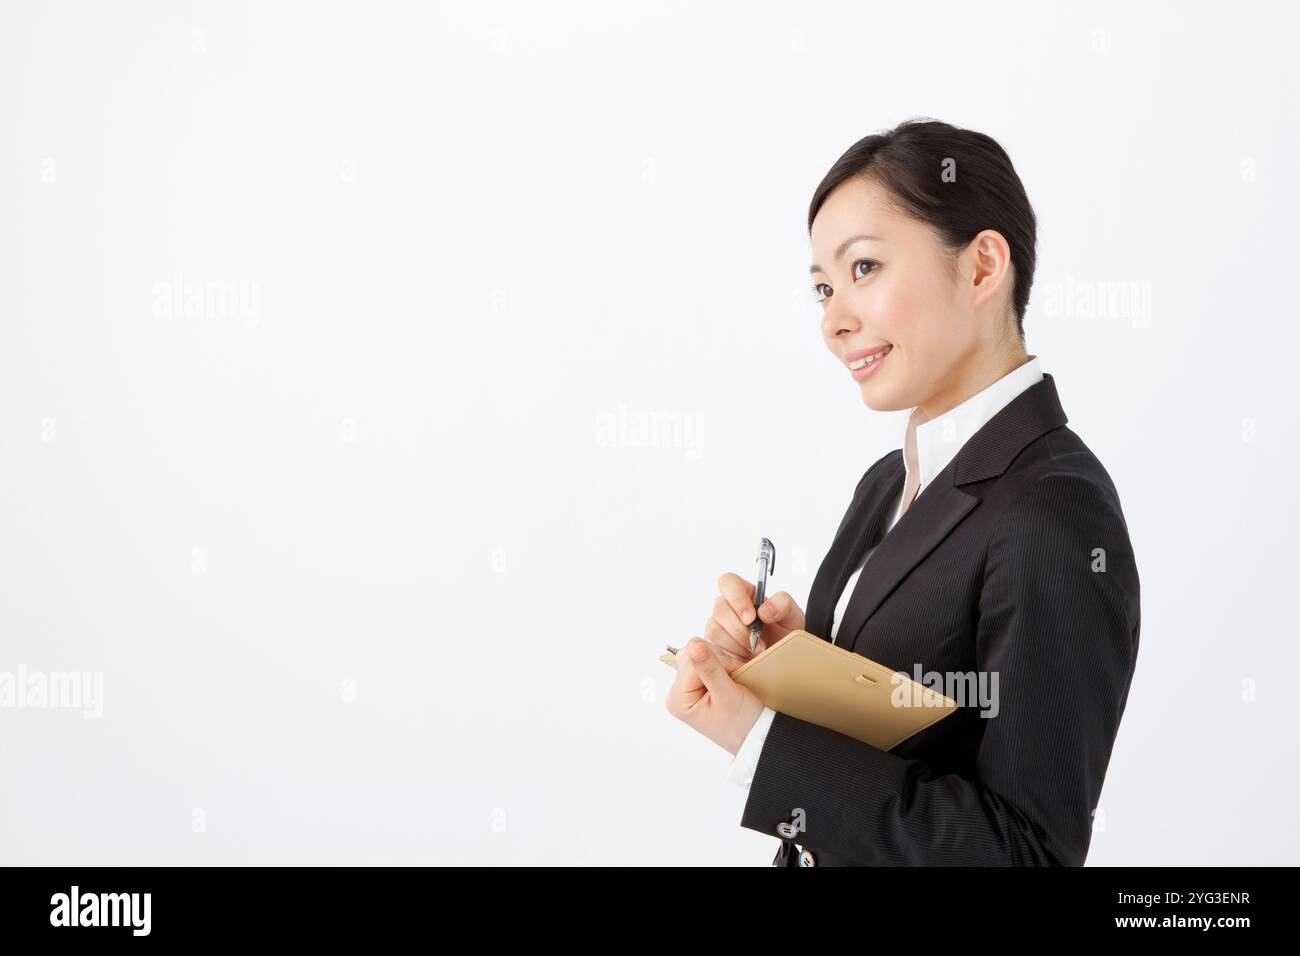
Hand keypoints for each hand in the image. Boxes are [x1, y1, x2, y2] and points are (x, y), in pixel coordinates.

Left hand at [665, 637, 765, 756]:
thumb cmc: (743, 723)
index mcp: (679, 699)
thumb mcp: (728, 694)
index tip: (735, 674)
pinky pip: (704, 660)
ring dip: (720, 661)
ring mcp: (686, 688)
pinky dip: (720, 664)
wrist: (754, 737)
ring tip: (732, 680)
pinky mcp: (696, 684)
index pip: (692, 658)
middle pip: (691, 653)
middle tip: (733, 678)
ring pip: (698, 652)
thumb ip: (710, 669)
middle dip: (717, 660)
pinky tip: (728, 678)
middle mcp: (678, 693)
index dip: (718, 661)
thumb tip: (694, 646)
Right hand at [708, 572, 806, 658]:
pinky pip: (714, 650)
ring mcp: (717, 626)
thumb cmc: (784, 634)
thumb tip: (763, 610)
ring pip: (715, 630)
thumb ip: (783, 604)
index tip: (751, 618)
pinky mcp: (713, 646)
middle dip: (741, 630)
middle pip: (720, 610)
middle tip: (759, 644)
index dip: (737, 598)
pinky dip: (732, 657)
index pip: (728, 582)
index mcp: (743, 592)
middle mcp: (726, 607)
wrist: (781, 660)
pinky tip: (746, 661)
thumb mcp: (792, 616)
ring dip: (738, 645)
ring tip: (756, 653)